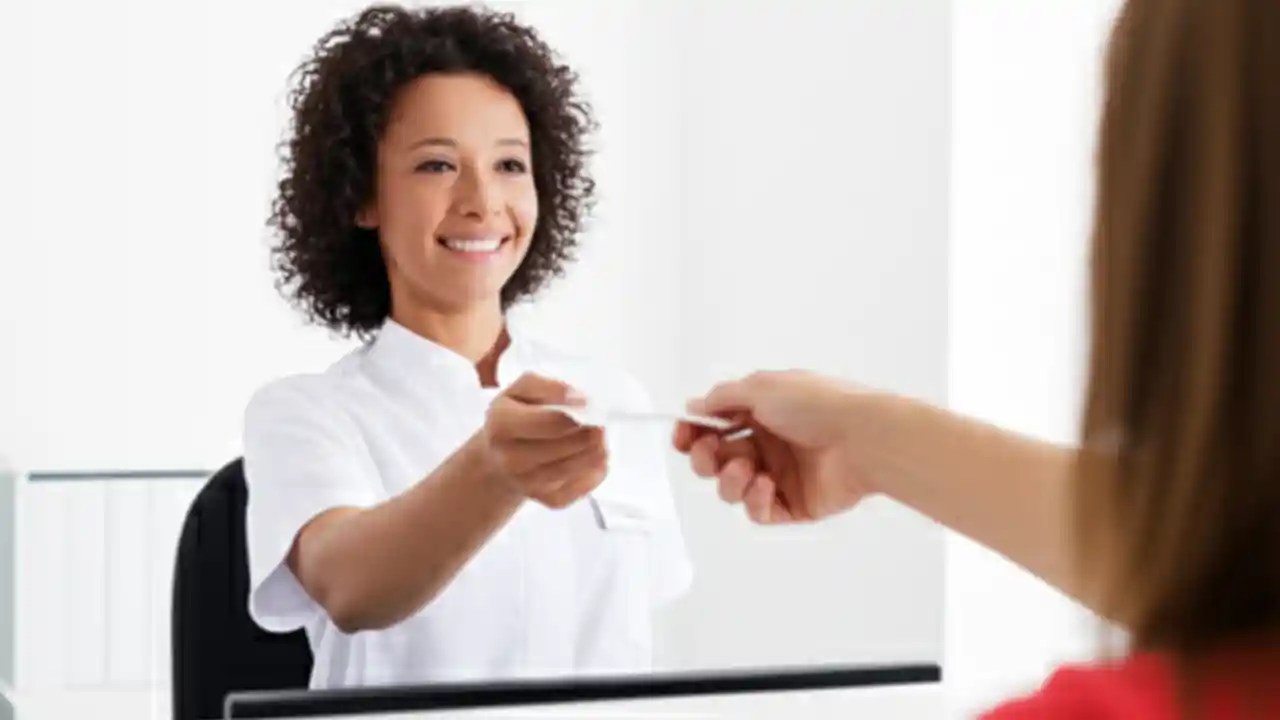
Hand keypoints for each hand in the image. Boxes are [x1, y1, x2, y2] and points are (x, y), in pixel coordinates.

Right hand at [481, 372, 607, 508]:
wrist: (499, 456)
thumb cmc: (516, 414)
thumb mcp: (523, 389)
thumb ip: (548, 387)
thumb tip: (578, 399)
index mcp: (502, 424)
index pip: (552, 422)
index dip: (577, 414)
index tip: (588, 404)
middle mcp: (510, 459)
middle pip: (566, 446)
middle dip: (589, 433)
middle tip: (599, 423)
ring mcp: (528, 484)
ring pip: (575, 468)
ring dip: (596, 451)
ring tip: (600, 438)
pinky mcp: (548, 501)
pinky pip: (581, 488)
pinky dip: (595, 473)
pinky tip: (595, 458)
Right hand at [674, 370, 875, 523]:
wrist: (863, 437)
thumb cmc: (818, 404)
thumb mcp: (762, 387)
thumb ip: (723, 398)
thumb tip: (694, 405)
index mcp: (761, 413)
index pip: (714, 427)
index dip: (693, 434)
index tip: (682, 437)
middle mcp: (769, 444)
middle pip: (716, 461)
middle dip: (704, 459)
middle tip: (708, 452)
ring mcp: (781, 476)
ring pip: (733, 490)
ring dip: (729, 480)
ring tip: (745, 470)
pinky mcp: (795, 505)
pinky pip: (759, 512)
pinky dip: (755, 501)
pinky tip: (766, 486)